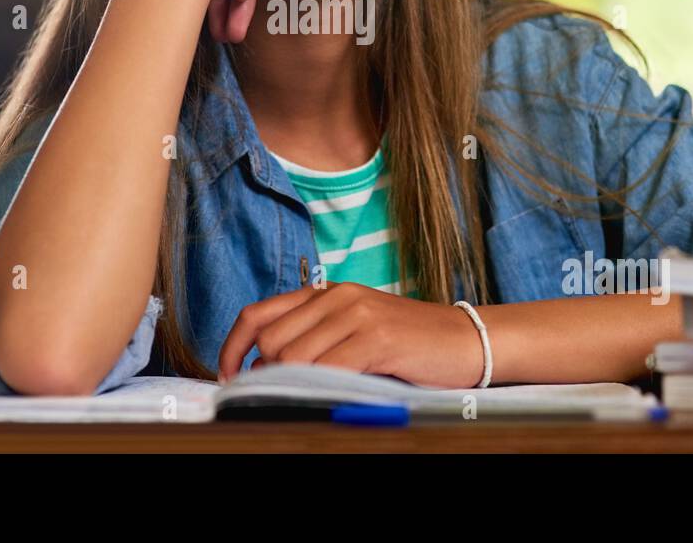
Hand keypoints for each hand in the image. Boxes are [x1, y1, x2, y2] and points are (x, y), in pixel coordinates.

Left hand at [217, 282, 485, 388]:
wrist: (465, 339)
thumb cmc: (409, 345)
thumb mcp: (355, 332)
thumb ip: (315, 340)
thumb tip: (266, 370)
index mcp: (326, 294)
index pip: (258, 314)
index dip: (232, 347)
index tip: (227, 375)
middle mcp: (337, 297)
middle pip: (271, 338)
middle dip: (265, 372)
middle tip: (276, 395)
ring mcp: (357, 314)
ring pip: (293, 355)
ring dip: (289, 383)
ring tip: (302, 398)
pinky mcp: (377, 338)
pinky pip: (328, 367)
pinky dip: (317, 387)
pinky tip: (325, 395)